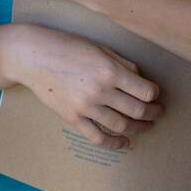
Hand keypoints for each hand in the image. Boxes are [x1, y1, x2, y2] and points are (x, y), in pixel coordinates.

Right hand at [4, 24, 162, 149]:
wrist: (33, 56)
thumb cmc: (67, 47)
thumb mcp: (100, 48)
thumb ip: (123, 64)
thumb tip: (141, 79)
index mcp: (110, 70)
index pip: (146, 91)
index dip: (155, 94)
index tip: (156, 94)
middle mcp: (100, 91)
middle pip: (138, 110)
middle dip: (153, 113)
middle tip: (157, 113)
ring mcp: (86, 107)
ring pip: (121, 126)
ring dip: (139, 129)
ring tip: (146, 126)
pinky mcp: (73, 118)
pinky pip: (98, 137)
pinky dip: (115, 144)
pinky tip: (124, 142)